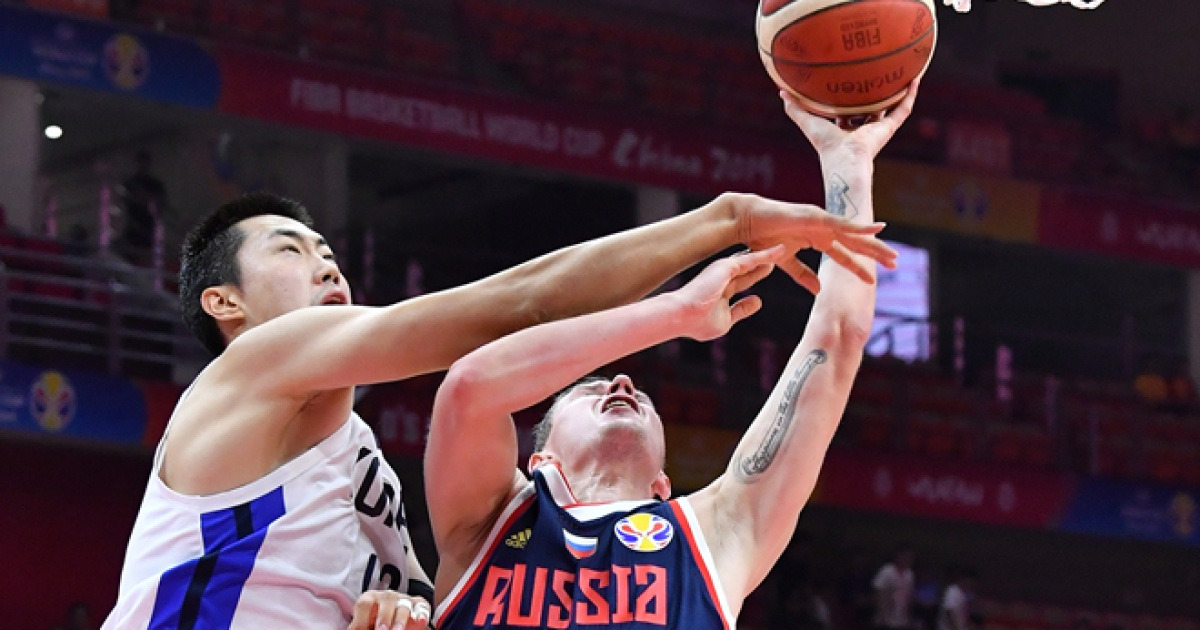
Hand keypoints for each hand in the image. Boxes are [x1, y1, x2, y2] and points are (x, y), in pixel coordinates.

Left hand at [347, 591, 430, 629]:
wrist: (391, 618)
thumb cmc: (374, 622)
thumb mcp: (365, 624)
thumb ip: (359, 627)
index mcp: (370, 599)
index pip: (365, 604)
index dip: (362, 618)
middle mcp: (387, 596)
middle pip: (387, 600)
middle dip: (384, 617)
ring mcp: (404, 599)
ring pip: (404, 604)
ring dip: (401, 619)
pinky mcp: (418, 605)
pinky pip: (421, 606)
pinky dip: (422, 614)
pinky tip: (421, 621)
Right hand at [672, 246, 785, 341]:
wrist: (683, 316)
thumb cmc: (698, 322)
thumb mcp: (726, 319)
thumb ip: (741, 310)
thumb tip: (757, 301)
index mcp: (720, 291)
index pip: (742, 282)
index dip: (755, 277)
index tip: (766, 271)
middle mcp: (722, 277)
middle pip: (749, 268)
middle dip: (763, 262)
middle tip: (779, 253)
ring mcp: (724, 270)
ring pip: (752, 260)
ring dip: (768, 255)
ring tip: (784, 247)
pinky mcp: (727, 265)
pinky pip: (753, 259)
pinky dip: (767, 254)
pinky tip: (781, 250)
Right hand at [727, 195, 896, 290]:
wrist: (748, 221)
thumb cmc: (763, 236)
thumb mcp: (786, 261)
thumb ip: (802, 274)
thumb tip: (819, 290)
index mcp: (817, 239)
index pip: (844, 255)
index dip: (859, 267)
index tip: (873, 279)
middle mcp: (824, 229)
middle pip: (855, 243)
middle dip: (875, 253)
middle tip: (895, 263)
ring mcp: (822, 221)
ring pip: (854, 234)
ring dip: (874, 244)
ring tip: (892, 254)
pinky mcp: (816, 216)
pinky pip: (842, 223)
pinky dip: (859, 226)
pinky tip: (876, 229)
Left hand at [781, 78, 920, 161]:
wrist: (844, 157)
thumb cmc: (825, 144)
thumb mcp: (807, 120)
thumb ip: (795, 108)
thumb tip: (781, 92)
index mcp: (845, 129)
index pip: (848, 110)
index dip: (848, 96)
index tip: (849, 80)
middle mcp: (862, 128)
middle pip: (870, 108)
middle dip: (873, 93)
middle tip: (876, 72)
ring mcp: (877, 128)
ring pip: (890, 107)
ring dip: (896, 92)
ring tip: (902, 73)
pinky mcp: (888, 128)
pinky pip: (903, 109)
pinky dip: (910, 95)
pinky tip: (914, 79)